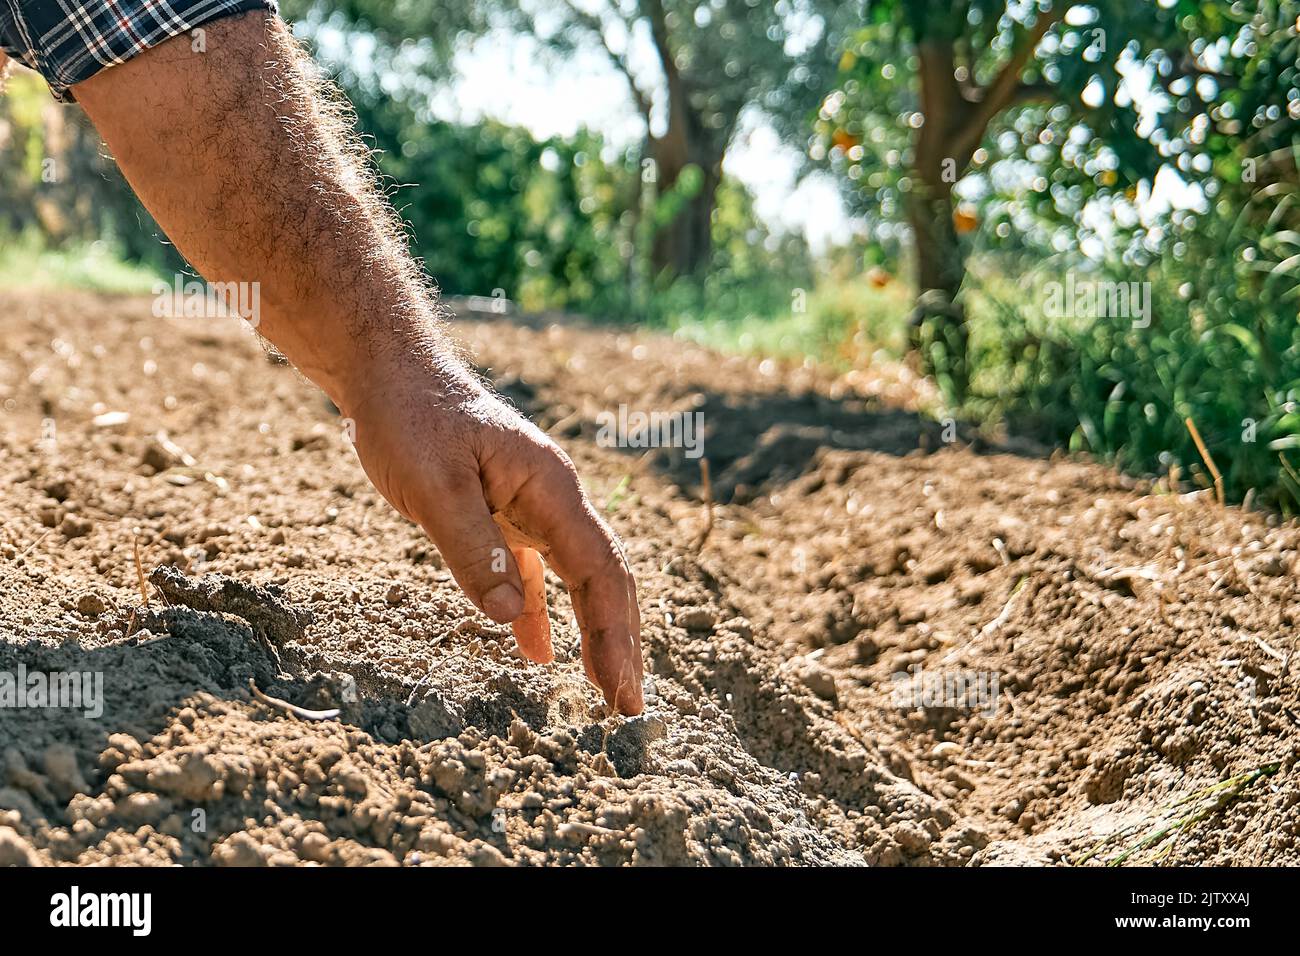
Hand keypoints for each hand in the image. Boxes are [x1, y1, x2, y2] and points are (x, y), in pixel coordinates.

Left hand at [338, 347, 642, 714]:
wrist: (391, 376)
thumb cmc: (412, 420)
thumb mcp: (433, 487)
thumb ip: (473, 550)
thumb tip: (510, 618)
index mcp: (551, 488)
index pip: (599, 571)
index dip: (613, 633)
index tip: (620, 689)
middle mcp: (554, 498)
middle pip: (604, 578)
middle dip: (620, 642)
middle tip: (626, 707)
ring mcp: (533, 506)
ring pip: (578, 578)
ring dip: (593, 631)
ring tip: (605, 689)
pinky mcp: (505, 515)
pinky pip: (537, 571)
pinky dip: (540, 612)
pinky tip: (537, 653)